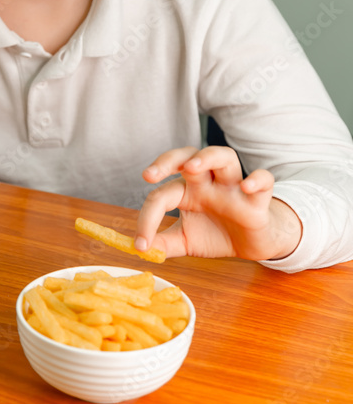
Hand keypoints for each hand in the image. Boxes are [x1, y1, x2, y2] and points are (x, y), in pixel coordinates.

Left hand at [136, 145, 302, 261]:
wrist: (252, 244)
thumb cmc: (216, 235)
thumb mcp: (185, 241)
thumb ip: (162, 244)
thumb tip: (139, 248)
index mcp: (187, 191)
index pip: (163, 194)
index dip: (148, 217)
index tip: (141, 243)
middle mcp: (207, 183)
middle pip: (188, 154)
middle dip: (168, 160)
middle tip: (149, 176)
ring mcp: (233, 187)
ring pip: (224, 156)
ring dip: (207, 157)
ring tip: (191, 167)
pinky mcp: (258, 199)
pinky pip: (264, 180)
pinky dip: (257, 179)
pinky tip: (246, 187)